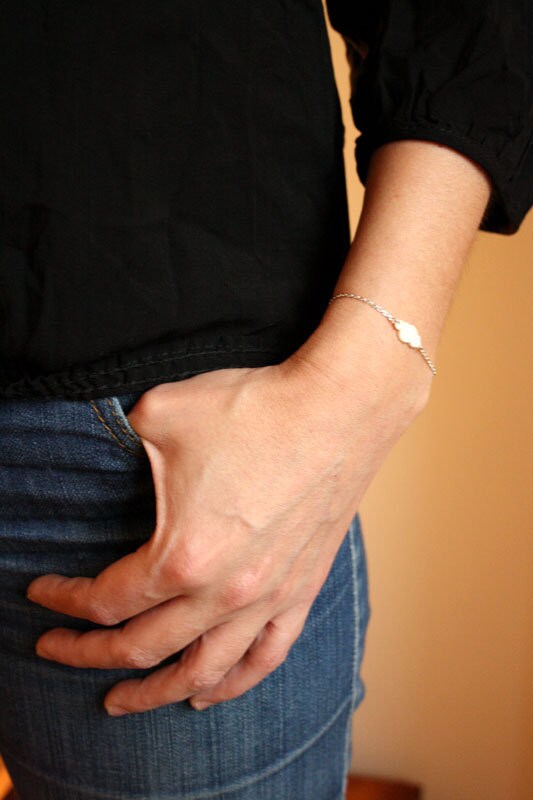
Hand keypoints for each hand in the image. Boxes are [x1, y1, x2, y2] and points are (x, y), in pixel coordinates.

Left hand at [26, 356, 420, 714]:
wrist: (339, 407)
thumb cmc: (255, 409)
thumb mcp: (160, 413)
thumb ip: (119, 439)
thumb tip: (108, 443)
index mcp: (181, 554)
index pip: (105, 598)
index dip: (63, 601)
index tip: (41, 594)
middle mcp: (223, 591)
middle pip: (142, 646)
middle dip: (89, 655)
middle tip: (58, 653)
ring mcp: (267, 598)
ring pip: (203, 671)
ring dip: (156, 693)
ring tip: (124, 701)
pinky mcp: (302, 590)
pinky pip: (265, 656)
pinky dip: (233, 683)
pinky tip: (209, 693)